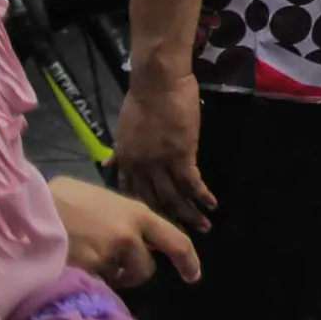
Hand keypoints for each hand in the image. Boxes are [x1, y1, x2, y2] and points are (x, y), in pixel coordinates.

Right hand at [50, 177, 200, 287]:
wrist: (31, 209)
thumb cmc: (64, 198)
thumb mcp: (104, 201)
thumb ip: (124, 218)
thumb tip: (132, 233)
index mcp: (139, 214)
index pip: (176, 241)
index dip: (188, 261)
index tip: (193, 276)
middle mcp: (130, 236)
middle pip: (146, 269)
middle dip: (133, 273)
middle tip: (115, 268)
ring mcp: (110, 254)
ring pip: (119, 278)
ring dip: (108, 276)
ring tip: (87, 258)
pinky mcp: (89, 270)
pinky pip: (97, 284)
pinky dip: (89, 280)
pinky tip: (73, 264)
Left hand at [111, 75, 213, 232]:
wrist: (157, 83)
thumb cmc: (142, 100)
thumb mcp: (124, 129)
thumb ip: (120, 150)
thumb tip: (108, 164)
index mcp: (126, 160)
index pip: (131, 193)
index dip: (142, 211)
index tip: (152, 225)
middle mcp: (140, 167)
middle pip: (153, 201)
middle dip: (168, 220)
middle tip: (181, 236)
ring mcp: (159, 162)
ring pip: (173, 196)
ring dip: (189, 214)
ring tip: (203, 226)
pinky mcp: (181, 154)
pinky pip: (191, 182)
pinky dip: (202, 195)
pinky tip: (212, 204)